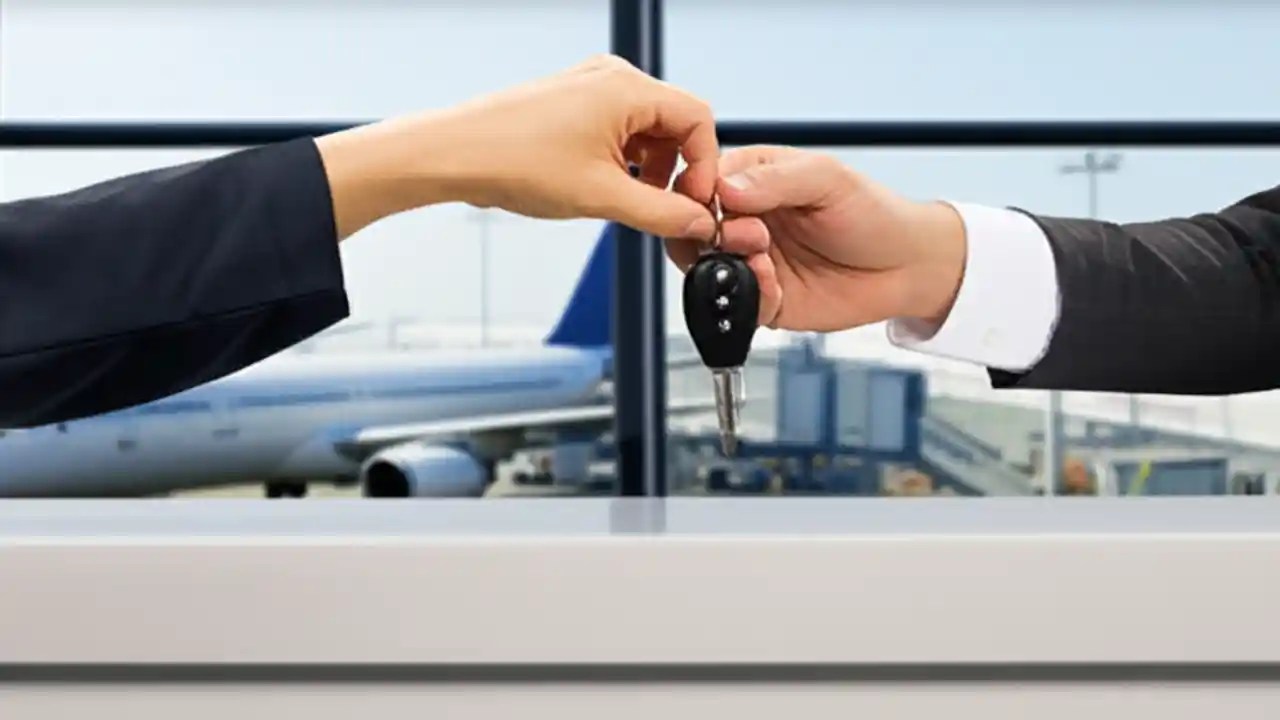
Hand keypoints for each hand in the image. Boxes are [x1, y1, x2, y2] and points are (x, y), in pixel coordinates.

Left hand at [316, 55, 718, 240]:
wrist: (453, 155)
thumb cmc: (514, 161)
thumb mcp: (602, 197)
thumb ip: (661, 213)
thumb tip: (696, 222)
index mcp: (627, 88)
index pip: (698, 119)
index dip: (704, 166)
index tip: (694, 203)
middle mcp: (611, 78)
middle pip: (675, 122)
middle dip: (676, 169)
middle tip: (666, 209)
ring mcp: (589, 87)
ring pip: (647, 128)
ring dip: (651, 168)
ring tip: (630, 202)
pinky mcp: (571, 102)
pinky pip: (618, 128)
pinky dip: (624, 159)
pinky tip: (605, 187)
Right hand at [669, 145, 966, 332]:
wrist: (908, 268)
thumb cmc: (874, 214)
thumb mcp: (827, 179)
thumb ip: (775, 179)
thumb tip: (724, 186)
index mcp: (753, 178)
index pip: (701, 181)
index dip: (699, 194)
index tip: (715, 204)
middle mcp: (745, 219)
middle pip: (692, 227)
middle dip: (709, 234)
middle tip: (749, 237)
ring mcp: (751, 261)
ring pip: (704, 268)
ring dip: (726, 268)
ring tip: (762, 261)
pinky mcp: (762, 299)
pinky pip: (734, 304)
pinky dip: (750, 298)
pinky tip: (776, 287)